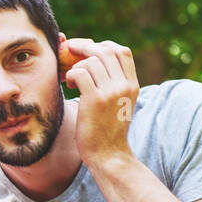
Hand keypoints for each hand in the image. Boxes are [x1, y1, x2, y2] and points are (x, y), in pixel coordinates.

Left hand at [60, 38, 138, 165]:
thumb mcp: (119, 105)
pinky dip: (71, 74)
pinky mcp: (95, 100)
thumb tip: (95, 63)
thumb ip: (114, 85)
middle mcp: (124, 85)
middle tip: (70, 52)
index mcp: (132, 84)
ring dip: (76, 65)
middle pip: (105, 51)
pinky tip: (69, 85)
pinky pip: (80, 73)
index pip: (122, 52)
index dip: (104, 46)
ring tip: (71, 78)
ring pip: (91, 61)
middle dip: (84, 48)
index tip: (89, 52)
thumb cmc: (108, 131)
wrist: (108, 155)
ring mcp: (111, 92)